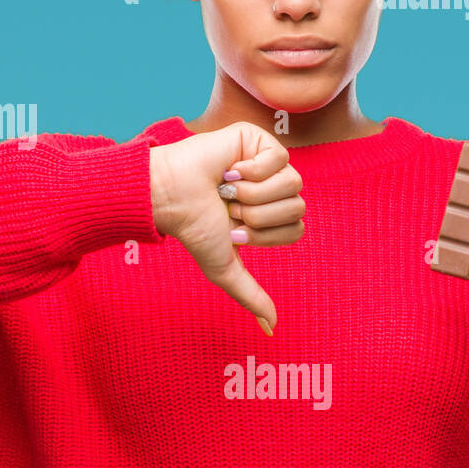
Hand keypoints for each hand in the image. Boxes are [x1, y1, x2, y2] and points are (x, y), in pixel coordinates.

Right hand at [149, 121, 304, 335]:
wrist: (171, 196)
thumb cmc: (192, 228)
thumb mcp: (223, 267)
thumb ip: (250, 294)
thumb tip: (272, 328)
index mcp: (268, 213)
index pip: (295, 228)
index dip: (264, 234)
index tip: (232, 229)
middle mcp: (271, 186)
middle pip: (297, 207)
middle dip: (257, 215)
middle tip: (227, 207)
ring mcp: (266, 161)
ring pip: (292, 183)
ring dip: (253, 193)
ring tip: (226, 188)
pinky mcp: (256, 138)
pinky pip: (280, 157)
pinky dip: (253, 169)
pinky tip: (228, 168)